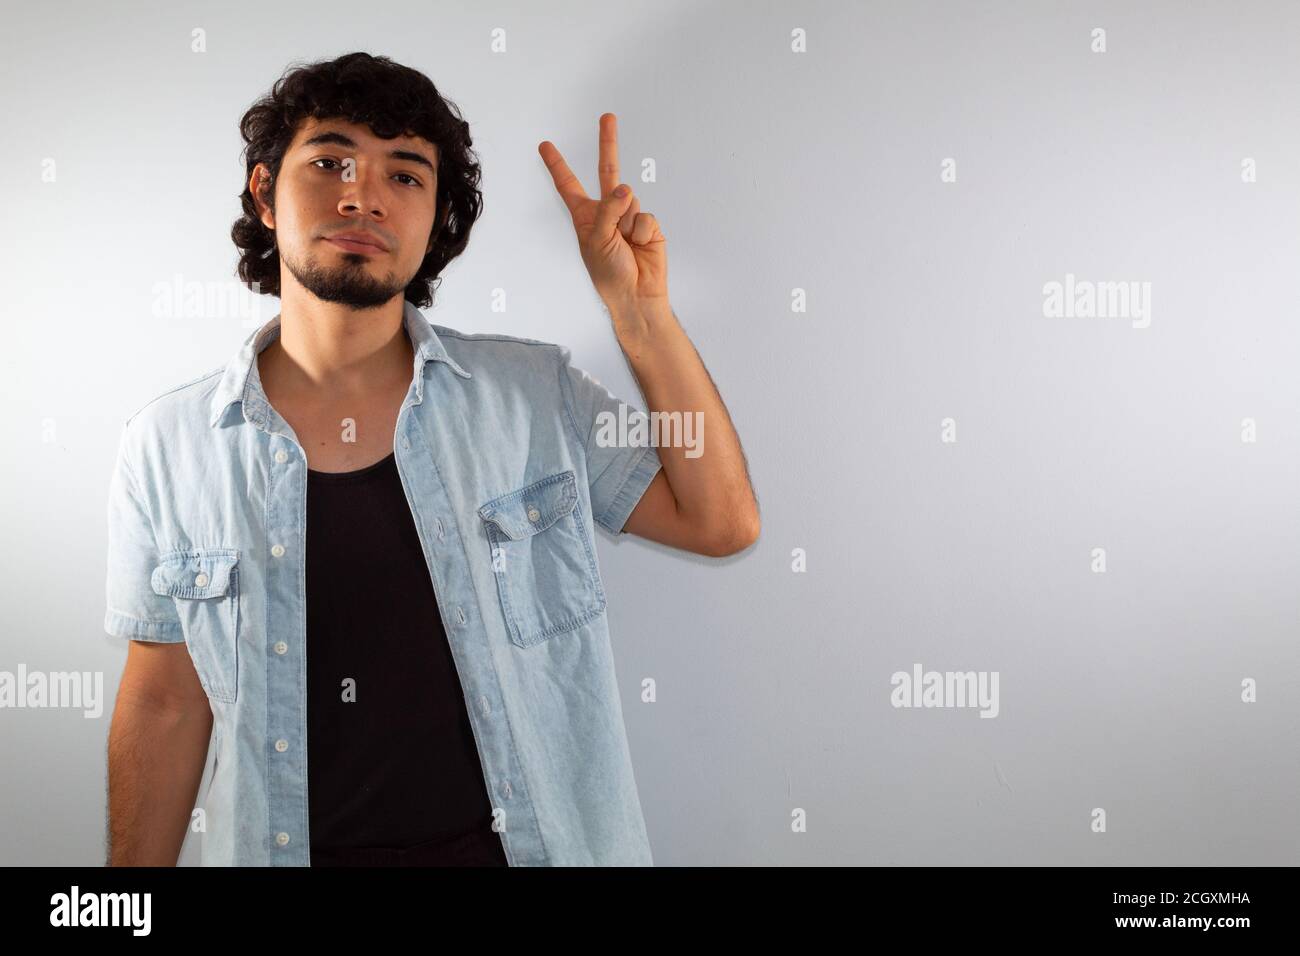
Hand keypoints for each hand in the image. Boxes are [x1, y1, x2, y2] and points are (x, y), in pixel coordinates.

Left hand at [538, 113, 667, 316]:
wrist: (636, 295)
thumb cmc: (610, 274)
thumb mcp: (598, 241)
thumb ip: (609, 211)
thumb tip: (625, 188)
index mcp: (586, 217)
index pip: (569, 185)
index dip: (557, 165)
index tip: (545, 145)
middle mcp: (607, 212)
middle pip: (607, 171)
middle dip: (608, 143)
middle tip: (608, 116)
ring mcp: (629, 217)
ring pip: (629, 199)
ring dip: (626, 220)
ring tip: (625, 244)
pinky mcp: (649, 225)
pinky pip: (645, 216)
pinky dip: (642, 231)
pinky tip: (640, 245)